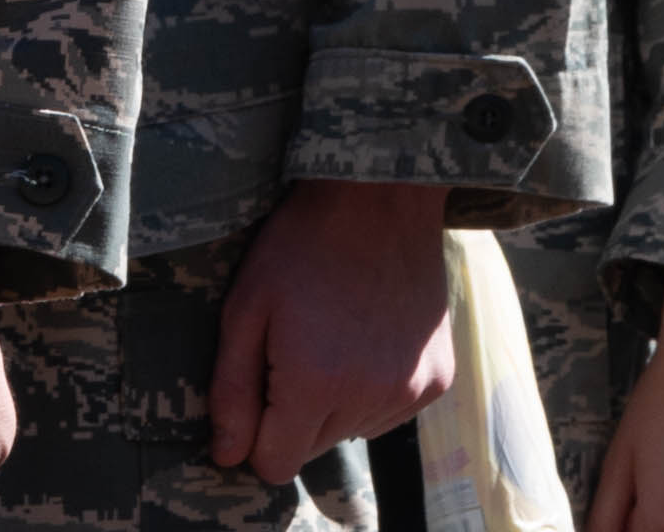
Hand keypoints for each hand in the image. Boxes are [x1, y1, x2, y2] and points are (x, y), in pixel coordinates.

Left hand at [209, 178, 455, 477]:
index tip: (258, 387)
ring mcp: (410, 390)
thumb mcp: (246, 309)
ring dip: (336, 401)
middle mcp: (369, 397)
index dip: (257, 434)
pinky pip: (390, 411)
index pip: (275, 465)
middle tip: (296, 345)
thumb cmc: (301, 247)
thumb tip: (225, 457)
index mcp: (316, 383)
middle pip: (313, 449)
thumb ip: (232, 392)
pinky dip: (374, 387)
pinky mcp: (438, 379)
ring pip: (352, 431)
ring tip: (334, 335)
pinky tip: (367, 337)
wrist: (381, 198)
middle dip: (295, 413)